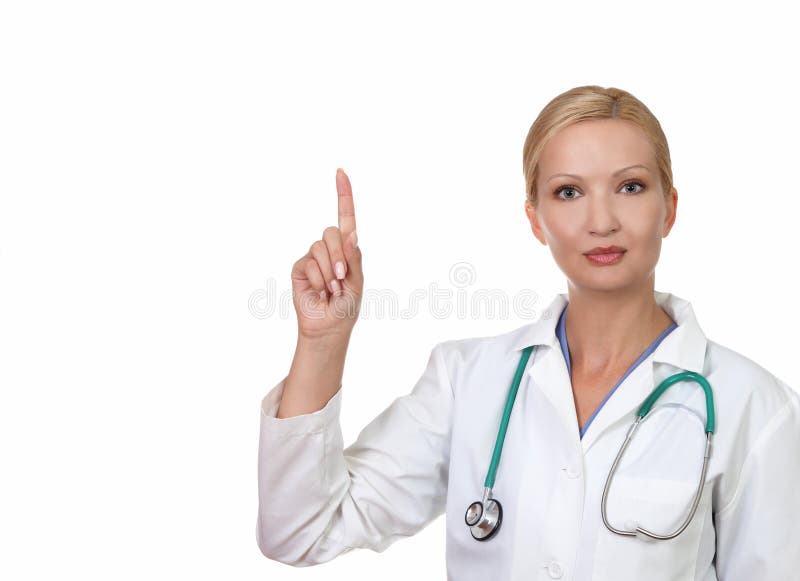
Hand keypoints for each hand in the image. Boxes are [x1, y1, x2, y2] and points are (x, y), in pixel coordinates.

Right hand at [290, 168, 362, 341]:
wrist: (328, 327)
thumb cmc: (346, 306)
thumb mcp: (357, 281)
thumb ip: (354, 257)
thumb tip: (352, 234)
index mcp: (347, 249)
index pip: (345, 217)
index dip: (343, 195)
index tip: (340, 172)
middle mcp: (329, 249)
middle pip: (332, 232)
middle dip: (339, 255)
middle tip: (341, 278)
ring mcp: (312, 257)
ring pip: (320, 247)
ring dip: (329, 271)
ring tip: (332, 289)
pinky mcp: (299, 268)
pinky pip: (309, 263)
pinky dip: (319, 279)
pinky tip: (321, 292)